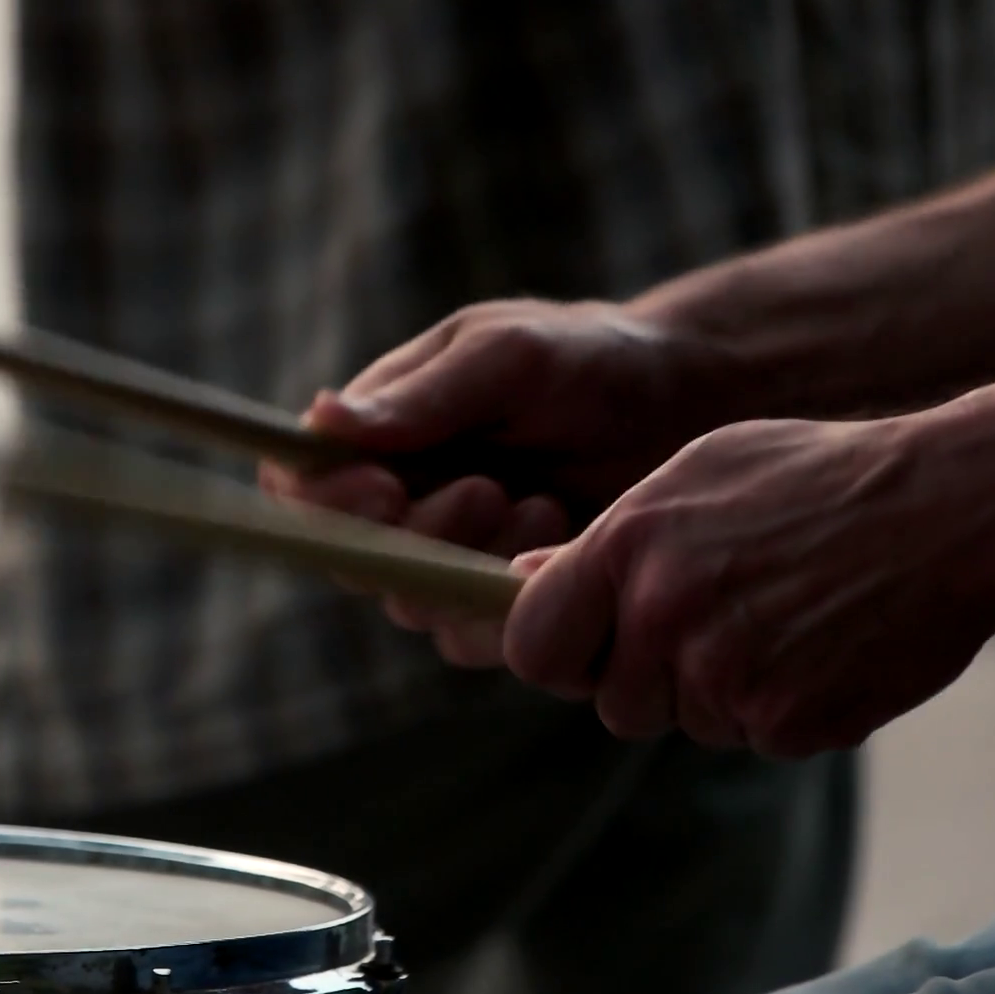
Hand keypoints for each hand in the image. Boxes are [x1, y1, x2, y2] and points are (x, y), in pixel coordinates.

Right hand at [260, 299, 739, 661]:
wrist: (695, 405)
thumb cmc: (590, 358)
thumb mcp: (507, 356)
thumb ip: (420, 397)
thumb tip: (320, 419)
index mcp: (376, 437)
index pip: (299, 488)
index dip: (322, 504)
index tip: (382, 485)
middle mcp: (398, 505)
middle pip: (350, 561)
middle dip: (414, 536)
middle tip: (487, 489)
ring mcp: (449, 560)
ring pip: (413, 606)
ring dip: (469, 565)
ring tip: (541, 507)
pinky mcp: (503, 603)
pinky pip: (475, 637)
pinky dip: (512, 600)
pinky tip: (561, 539)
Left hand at [501, 414, 994, 757]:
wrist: (951, 508)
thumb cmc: (816, 479)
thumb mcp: (695, 475)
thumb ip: (606, 539)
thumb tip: (522, 578)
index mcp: (627, 548)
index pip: (532, 646)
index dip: (557, 653)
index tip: (586, 646)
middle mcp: (664, 616)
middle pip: (613, 703)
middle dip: (648, 681)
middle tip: (713, 627)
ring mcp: (726, 676)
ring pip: (686, 723)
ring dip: (719, 694)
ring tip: (779, 621)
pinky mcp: (789, 724)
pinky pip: (755, 739)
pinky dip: (782, 711)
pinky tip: (821, 648)